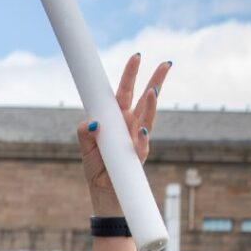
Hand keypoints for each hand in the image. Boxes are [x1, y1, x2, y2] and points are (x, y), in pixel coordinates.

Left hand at [76, 54, 170, 213]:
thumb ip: (84, 132)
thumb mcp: (84, 148)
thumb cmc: (97, 168)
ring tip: (153, 90)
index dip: (130, 75)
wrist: (105, 194)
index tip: (137, 56)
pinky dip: (140, 139)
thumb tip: (93, 123)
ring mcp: (137, 140)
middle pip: (144, 99)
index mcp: (118, 118)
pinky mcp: (137, 157)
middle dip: (155, 81)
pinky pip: (141, 146)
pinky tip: (140, 131)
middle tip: (166, 64)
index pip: (124, 92)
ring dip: (151, 105)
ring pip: (148, 118)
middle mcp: (130, 126)